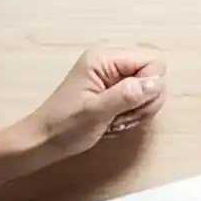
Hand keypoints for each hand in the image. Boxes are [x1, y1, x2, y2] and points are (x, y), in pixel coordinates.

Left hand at [27, 46, 167, 158]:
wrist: (44, 141)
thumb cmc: (64, 126)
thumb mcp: (95, 112)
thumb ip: (126, 95)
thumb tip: (156, 83)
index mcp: (105, 59)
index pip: (153, 61)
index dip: (150, 85)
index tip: (130, 104)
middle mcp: (112, 63)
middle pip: (155, 76)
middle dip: (145, 101)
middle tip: (122, 117)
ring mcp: (114, 76)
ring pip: (151, 90)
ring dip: (140, 111)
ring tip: (117, 121)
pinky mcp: (116, 90)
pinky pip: (142, 99)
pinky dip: (135, 114)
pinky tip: (116, 121)